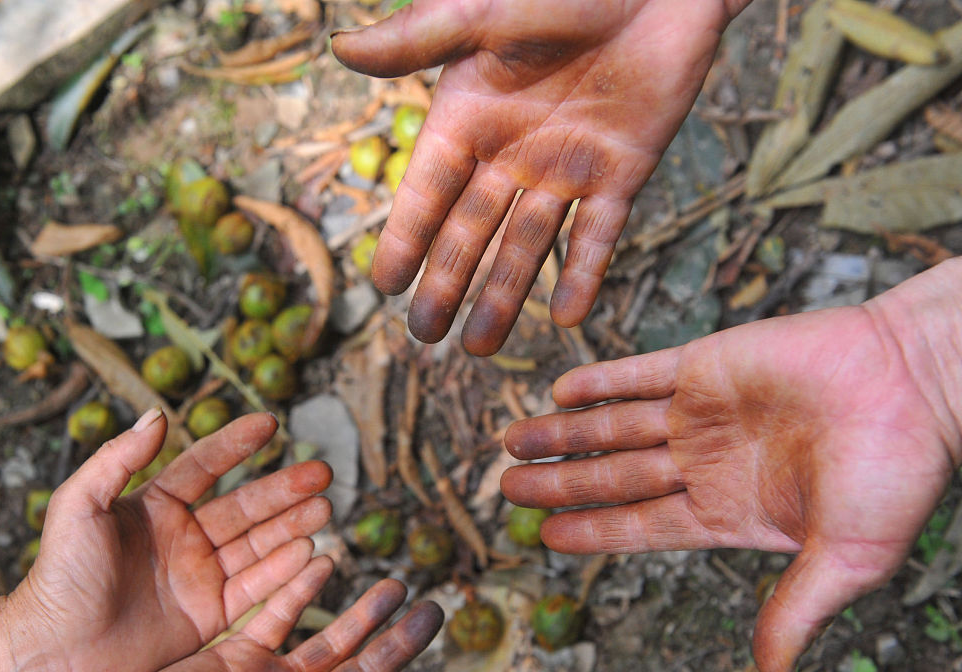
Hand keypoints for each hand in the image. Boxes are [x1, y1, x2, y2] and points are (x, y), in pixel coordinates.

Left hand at [7, 410, 333, 671]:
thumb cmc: (57, 577)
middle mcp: (182, 539)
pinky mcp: (208, 618)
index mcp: (154, 508)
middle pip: (244, 507)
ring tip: (326, 509)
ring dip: (292, 528)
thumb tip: (158, 413)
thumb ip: (116, 458)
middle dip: (284, 490)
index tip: (270, 423)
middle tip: (322, 472)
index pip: (204, 466)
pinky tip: (311, 554)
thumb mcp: (78, 506)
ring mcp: (198, 579)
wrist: (51, 653)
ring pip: (258, 547)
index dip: (237, 444)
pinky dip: (284, 574)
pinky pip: (256, 591)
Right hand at [332, 0, 743, 354]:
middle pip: (471, 231)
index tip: (385, 286)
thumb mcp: (486, 11)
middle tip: (426, 336)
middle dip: (448, 283)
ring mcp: (567, 166)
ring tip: (480, 347)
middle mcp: (511, 151)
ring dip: (506, 295)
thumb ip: (420, 37)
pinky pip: (599, 233)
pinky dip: (585, 274)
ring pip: (529, 245)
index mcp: (469, 115)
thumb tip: (340, 49)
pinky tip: (568, 318)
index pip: (427, 190)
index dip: (406, 237)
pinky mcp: (622, 172)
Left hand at [501, 303, 961, 671]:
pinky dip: (599, 381)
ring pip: (614, 425)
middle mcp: (706, 463)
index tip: (545, 535)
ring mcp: (702, 412)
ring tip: (511, 438)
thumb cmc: (895, 470)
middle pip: (613, 477)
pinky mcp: (707, 362)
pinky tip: (559, 390)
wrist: (919, 380)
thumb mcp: (847, 557)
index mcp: (729, 512)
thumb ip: (797, 608)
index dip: (592, 531)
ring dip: (563, 433)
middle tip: (506, 488)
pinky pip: (640, 372)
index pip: (641, 527)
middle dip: (558, 483)